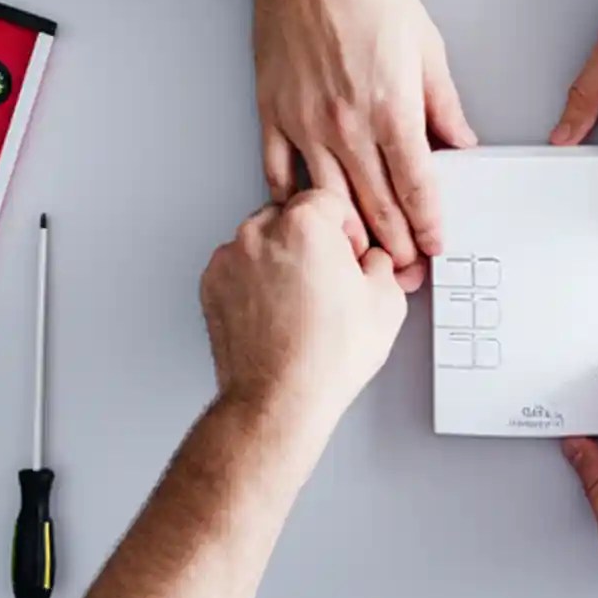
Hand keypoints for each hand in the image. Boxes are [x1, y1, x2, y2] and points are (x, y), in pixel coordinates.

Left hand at [200, 190, 407, 434]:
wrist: (279, 398)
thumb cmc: (325, 356)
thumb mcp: (386, 303)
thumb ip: (383, 265)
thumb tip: (376, 263)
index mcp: (305, 224)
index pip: (330, 199)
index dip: (348, 226)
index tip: (351, 248)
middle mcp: (260, 233)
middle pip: (293, 215)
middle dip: (313, 239)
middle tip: (331, 276)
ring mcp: (230, 258)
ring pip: (263, 240)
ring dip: (283, 258)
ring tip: (304, 299)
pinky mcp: (212, 284)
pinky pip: (239, 267)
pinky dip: (257, 281)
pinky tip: (280, 310)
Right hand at [251, 0, 476, 288]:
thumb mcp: (427, 49)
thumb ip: (444, 107)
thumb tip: (460, 145)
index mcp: (391, 111)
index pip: (417, 188)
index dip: (428, 226)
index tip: (434, 247)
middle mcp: (347, 126)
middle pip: (378, 206)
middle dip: (397, 247)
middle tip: (406, 271)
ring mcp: (306, 124)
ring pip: (331, 202)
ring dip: (351, 238)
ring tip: (363, 260)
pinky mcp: (273, 115)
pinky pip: (279, 173)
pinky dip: (292, 203)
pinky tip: (307, 220)